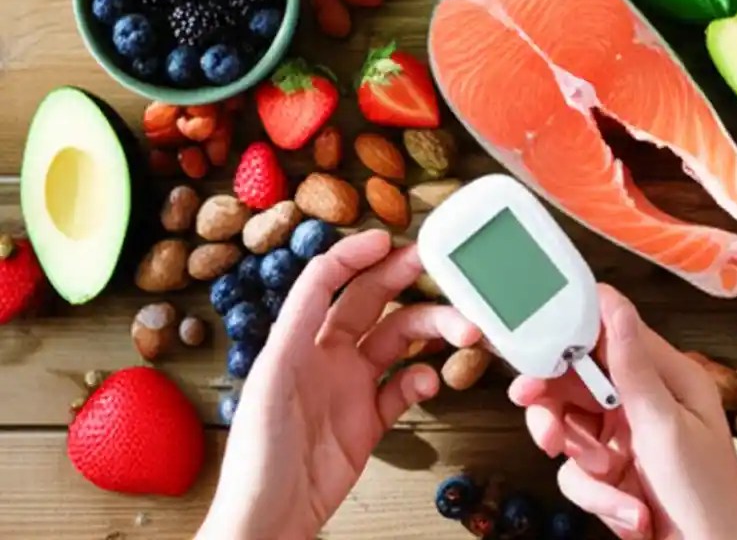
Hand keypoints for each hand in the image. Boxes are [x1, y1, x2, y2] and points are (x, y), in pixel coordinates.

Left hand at [197, 230, 480, 539]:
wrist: (269, 520)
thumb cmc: (258, 456)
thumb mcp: (272, 378)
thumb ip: (300, 323)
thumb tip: (326, 271)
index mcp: (296, 339)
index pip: (327, 280)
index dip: (356, 255)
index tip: (389, 239)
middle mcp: (325, 355)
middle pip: (372, 301)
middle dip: (407, 279)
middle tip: (443, 268)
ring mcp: (351, 386)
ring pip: (400, 340)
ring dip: (432, 329)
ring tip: (464, 331)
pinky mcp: (369, 420)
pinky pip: (405, 387)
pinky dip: (423, 380)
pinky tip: (431, 384)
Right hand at [509, 285, 736, 539]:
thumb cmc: (707, 496)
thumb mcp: (668, 427)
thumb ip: (635, 369)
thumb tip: (616, 306)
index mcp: (667, 376)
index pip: (611, 331)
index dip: (572, 327)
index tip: (536, 331)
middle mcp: (642, 401)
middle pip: (575, 379)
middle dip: (553, 401)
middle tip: (531, 404)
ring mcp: (623, 438)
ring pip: (567, 427)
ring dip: (581, 461)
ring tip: (606, 478)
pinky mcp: (609, 473)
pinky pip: (575, 472)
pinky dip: (597, 497)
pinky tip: (633, 514)